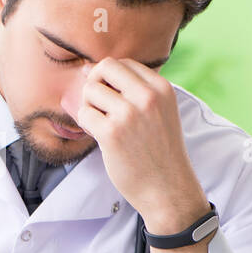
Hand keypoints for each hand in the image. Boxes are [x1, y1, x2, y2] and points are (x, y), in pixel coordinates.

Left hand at [61, 57, 209, 232]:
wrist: (167, 189)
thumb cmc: (159, 151)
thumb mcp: (159, 112)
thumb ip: (132, 90)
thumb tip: (87, 69)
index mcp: (161, 88)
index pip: (123, 63)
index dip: (109, 78)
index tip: (112, 99)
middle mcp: (147, 96)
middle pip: (104, 67)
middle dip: (95, 84)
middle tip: (100, 106)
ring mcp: (129, 114)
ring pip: (90, 91)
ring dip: (90, 107)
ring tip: (102, 124)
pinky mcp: (112, 133)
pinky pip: (84, 114)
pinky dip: (86, 124)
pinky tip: (100, 136)